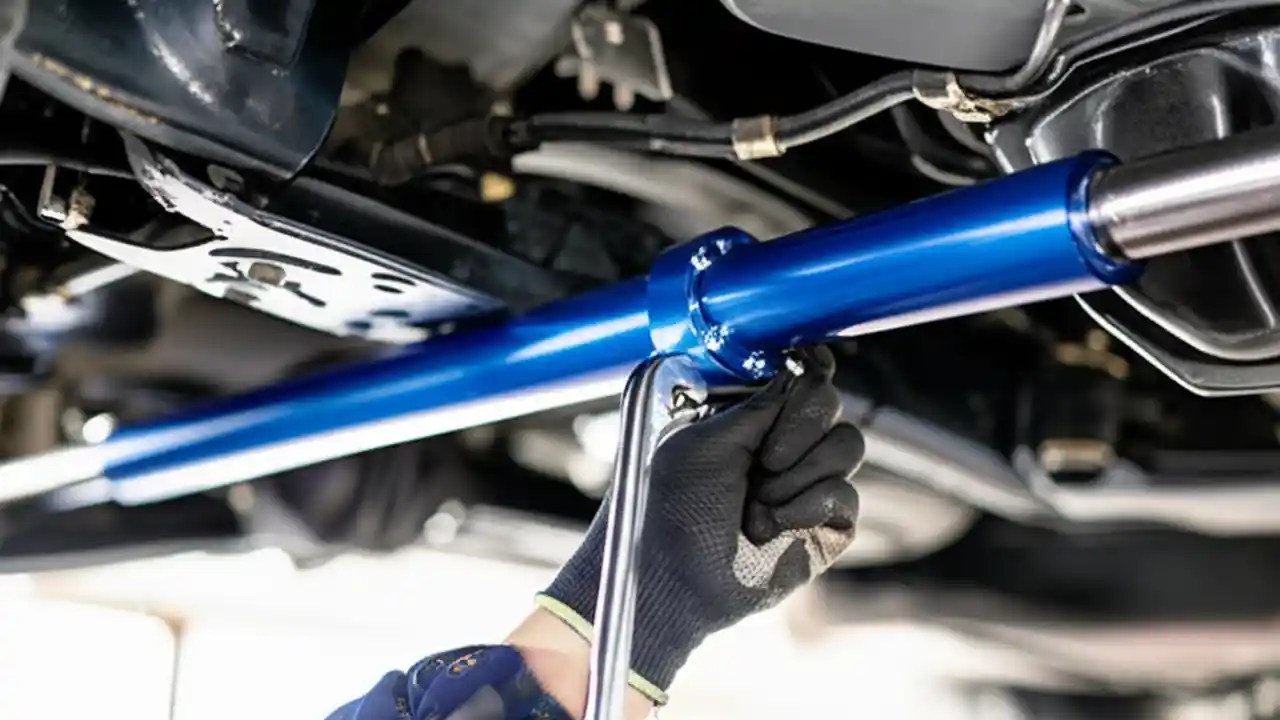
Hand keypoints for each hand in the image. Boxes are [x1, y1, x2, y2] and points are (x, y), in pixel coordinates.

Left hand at [540, 346, 863, 694]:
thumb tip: (802, 371)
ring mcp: (806, 483)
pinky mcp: (825, 525)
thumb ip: (758, 403)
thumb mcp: (705, 440)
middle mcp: (782, 445)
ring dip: (799, 473)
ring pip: (847, 445)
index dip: (810, 369)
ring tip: (755, 502)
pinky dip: (806, 507)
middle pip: (830, 403)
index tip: (810, 367)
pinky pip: (845, 494)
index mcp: (748, 417)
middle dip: (799, 427)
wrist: (676, 579)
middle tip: (763, 459)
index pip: (800, 376)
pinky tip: (769, 526)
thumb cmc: (673, 507)